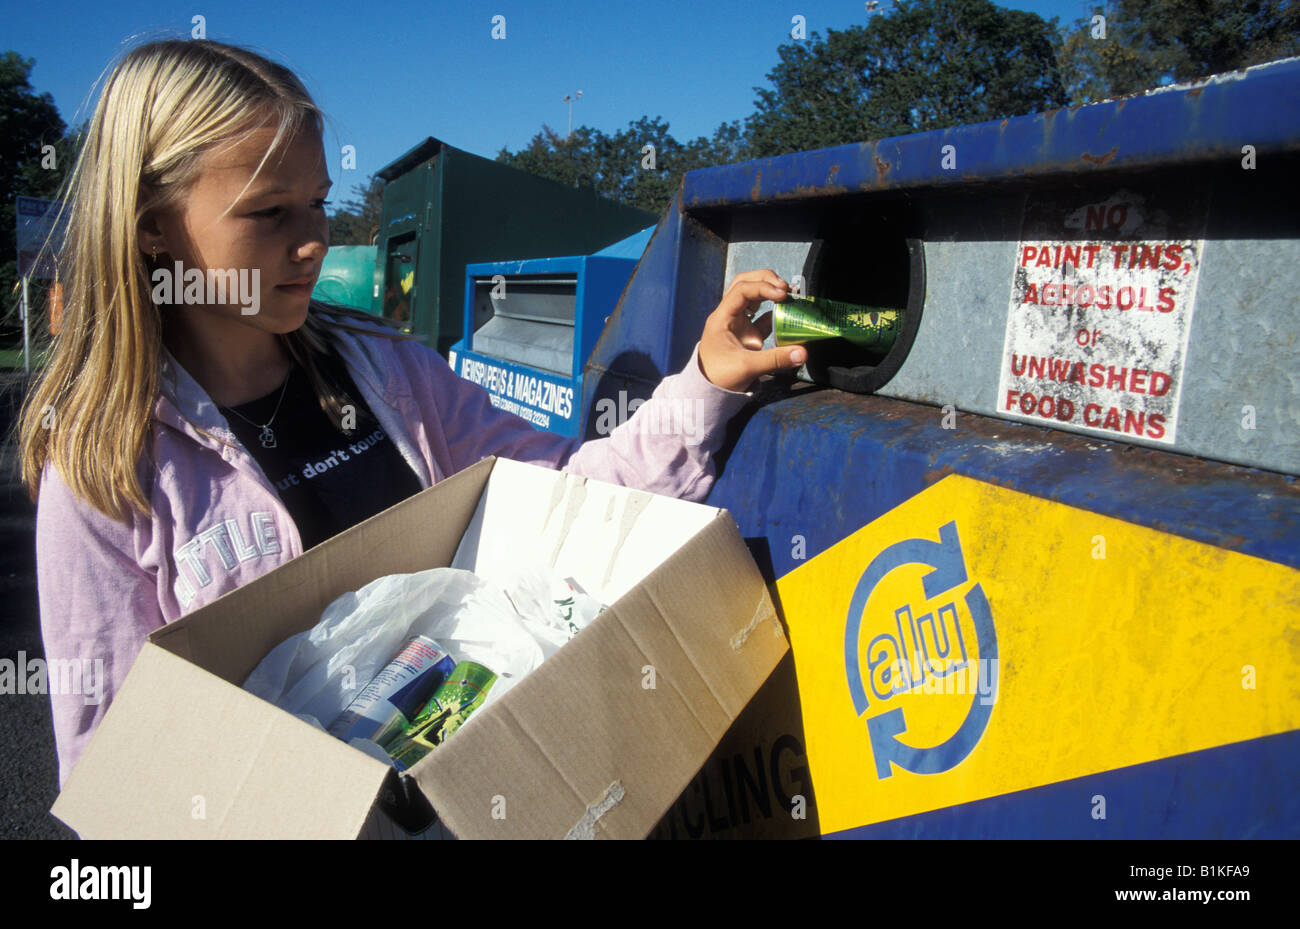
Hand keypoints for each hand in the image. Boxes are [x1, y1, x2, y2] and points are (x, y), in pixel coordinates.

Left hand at [697, 269, 806, 391]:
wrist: (708, 391)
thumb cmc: (719, 377)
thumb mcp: (747, 367)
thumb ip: (775, 359)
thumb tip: (802, 353)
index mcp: (722, 317)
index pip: (742, 290)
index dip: (763, 287)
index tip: (782, 294)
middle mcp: (728, 315)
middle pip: (744, 283)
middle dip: (765, 280)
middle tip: (785, 288)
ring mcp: (737, 322)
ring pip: (751, 295)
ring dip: (768, 291)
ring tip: (787, 295)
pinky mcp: (746, 333)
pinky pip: (761, 315)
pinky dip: (774, 311)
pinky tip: (786, 313)